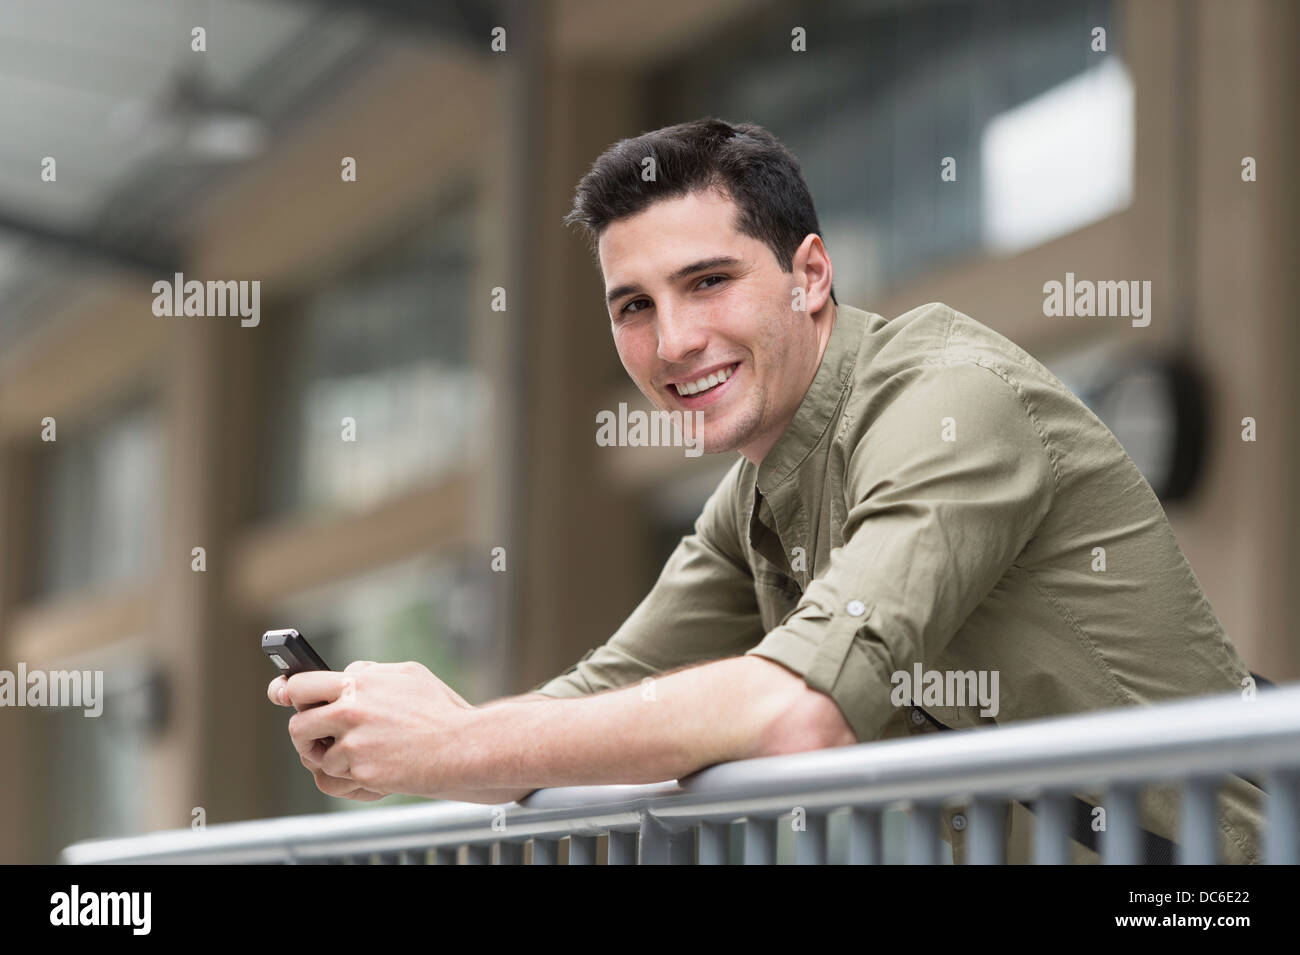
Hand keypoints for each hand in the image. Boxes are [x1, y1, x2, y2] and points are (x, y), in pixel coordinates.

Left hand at [268, 661, 474, 799]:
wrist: (463, 745)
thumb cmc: (441, 710)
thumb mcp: (408, 674)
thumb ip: (372, 671)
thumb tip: (348, 672)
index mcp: (359, 682)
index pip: (302, 684)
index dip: (288, 692)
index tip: (282, 696)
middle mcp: (351, 711)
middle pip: (298, 726)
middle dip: (305, 734)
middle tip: (318, 738)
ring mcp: (355, 744)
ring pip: (317, 756)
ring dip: (331, 758)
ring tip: (355, 755)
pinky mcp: (363, 771)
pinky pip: (337, 778)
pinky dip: (349, 777)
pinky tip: (370, 769)